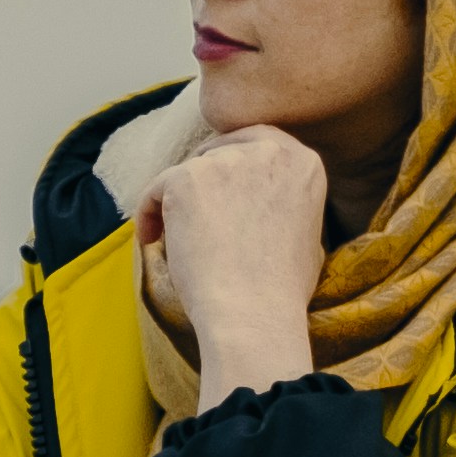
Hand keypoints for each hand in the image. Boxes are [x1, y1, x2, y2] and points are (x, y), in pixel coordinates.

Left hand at [144, 130, 329, 390]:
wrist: (253, 315)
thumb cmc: (280, 292)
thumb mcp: (306, 234)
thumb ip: (286, 203)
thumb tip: (260, 201)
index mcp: (303, 161)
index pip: (258, 141)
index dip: (231, 162)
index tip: (216, 187)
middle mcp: (268, 151)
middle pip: (219, 151)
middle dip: (201, 179)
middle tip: (191, 216)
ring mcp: (226, 162)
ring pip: (187, 171)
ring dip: (177, 202)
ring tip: (173, 240)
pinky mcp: (187, 179)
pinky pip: (156, 188)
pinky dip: (148, 213)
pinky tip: (151, 240)